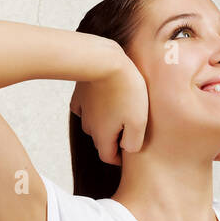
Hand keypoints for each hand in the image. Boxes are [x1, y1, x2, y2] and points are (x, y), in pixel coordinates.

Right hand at [70, 50, 148, 165]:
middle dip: (114, 140)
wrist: (105, 61)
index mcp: (103, 136)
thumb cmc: (126, 90)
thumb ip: (133, 142)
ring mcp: (83, 110)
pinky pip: (85, 109)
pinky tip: (102, 101)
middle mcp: (89, 126)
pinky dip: (93, 109)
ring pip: (93, 125)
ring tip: (121, 112)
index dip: (120, 159)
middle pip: (101, 141)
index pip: (108, 157)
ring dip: (105, 124)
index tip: (130, 151)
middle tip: (131, 130)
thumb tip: (127, 150)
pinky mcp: (80, 96)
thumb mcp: (139, 121)